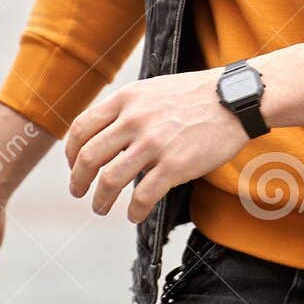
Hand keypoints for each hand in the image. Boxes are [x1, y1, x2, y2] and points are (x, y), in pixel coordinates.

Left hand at [64, 67, 247, 224]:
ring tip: (100, 208)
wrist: (233, 99)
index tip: (73, 165)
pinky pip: (143, 196)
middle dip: (78, 181)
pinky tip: (134, 214)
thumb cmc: (193, 96)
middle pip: (88, 157)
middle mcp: (134, 120)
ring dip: (100, 200)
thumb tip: (101, 132)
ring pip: (109, 180)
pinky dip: (134, 211)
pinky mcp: (175, 165)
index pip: (81, 128)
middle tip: (79, 192)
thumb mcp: (151, 89)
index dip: (70, 152)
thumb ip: (126, 107)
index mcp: (126, 99)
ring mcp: (154, 143)